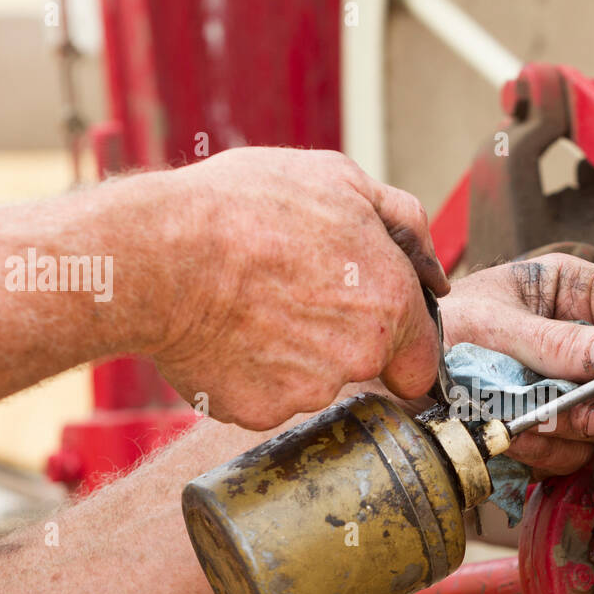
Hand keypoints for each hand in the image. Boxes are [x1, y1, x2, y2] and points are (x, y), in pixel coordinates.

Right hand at [141, 148, 448, 429]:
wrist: (159, 256)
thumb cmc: (245, 208)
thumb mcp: (339, 180)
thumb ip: (403, 225)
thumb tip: (434, 269)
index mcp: (391, 303)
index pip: (423, 358)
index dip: (401, 340)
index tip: (375, 326)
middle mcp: (359, 355)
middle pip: (364, 365)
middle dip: (339, 337)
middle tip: (290, 291)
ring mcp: (308, 391)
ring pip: (313, 381)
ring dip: (291, 353)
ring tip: (249, 303)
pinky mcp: (258, 412)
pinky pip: (264, 396)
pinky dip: (249, 372)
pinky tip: (225, 332)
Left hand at [439, 254, 593, 475]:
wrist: (394, 374)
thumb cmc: (438, 327)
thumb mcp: (496, 325)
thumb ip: (560, 342)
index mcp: (573, 292)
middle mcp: (578, 337)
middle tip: (582, 416)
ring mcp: (566, 383)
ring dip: (570, 430)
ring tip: (527, 421)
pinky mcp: (550, 422)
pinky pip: (571, 450)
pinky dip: (544, 450)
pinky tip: (513, 436)